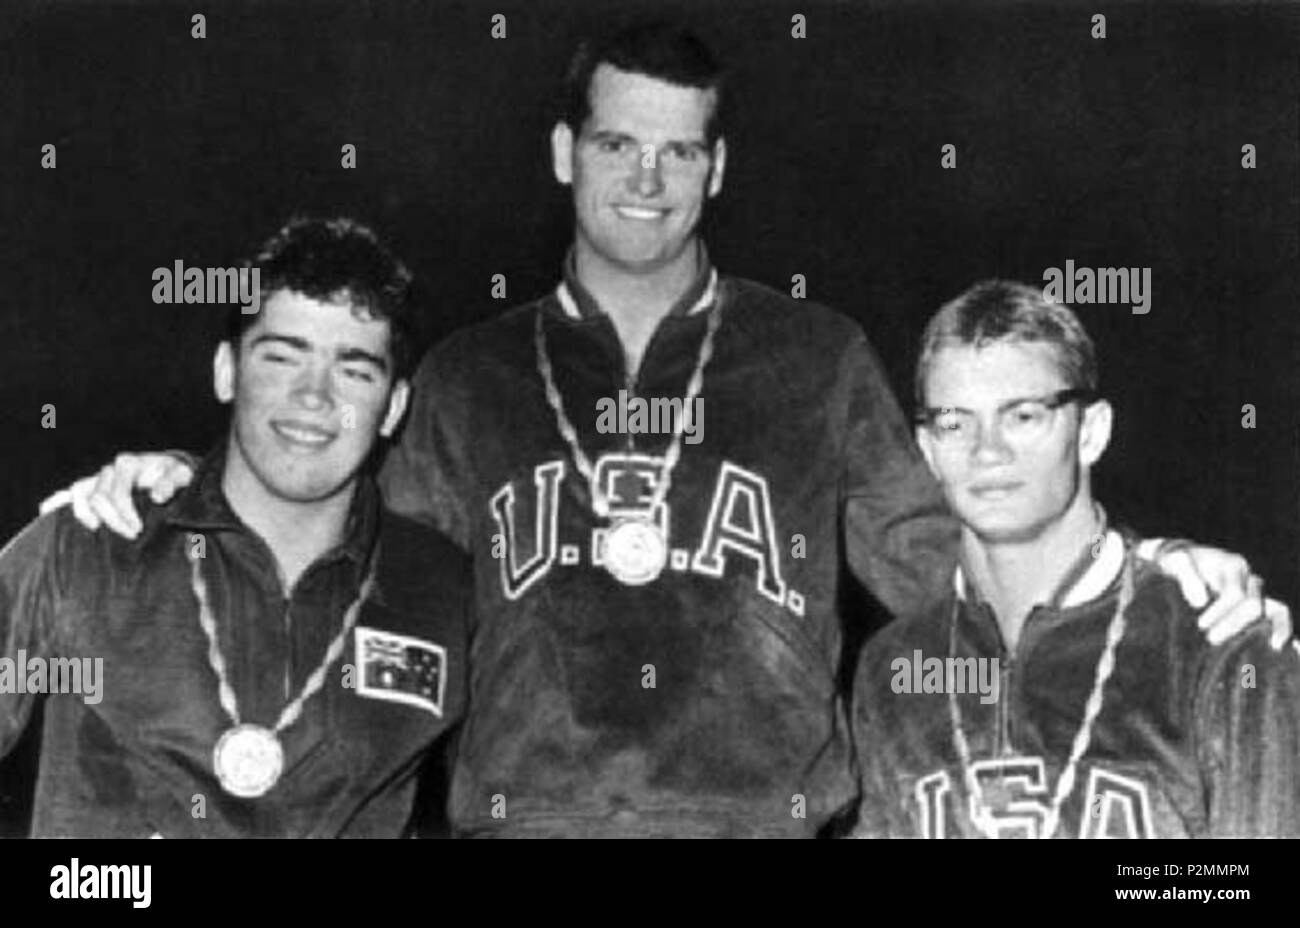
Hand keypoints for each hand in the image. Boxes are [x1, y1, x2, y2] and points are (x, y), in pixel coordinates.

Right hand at [38, 452, 194, 538]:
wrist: (172, 470)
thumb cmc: (177, 474)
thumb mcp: (181, 476)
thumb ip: (171, 482)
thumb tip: (157, 496)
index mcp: (129, 465)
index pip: (117, 492)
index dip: (125, 512)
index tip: (137, 530)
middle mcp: (110, 470)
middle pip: (98, 496)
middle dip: (114, 519)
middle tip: (132, 535)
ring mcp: (99, 478)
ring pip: (80, 492)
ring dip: (85, 513)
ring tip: (96, 528)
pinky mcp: (94, 488)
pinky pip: (70, 493)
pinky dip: (56, 502)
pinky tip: (46, 513)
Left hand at [1139, 538, 1291, 649]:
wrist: (1183, 563)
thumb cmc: (1178, 562)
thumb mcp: (1175, 562)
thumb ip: (1187, 577)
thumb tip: (1200, 602)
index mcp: (1233, 565)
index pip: (1235, 594)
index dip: (1220, 612)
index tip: (1201, 624)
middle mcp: (1248, 578)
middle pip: (1253, 605)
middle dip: (1233, 624)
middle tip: (1211, 638)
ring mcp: (1255, 590)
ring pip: (1272, 610)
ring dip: (1259, 631)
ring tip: (1248, 648)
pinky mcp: (1256, 602)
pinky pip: (1277, 613)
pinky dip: (1280, 628)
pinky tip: (1275, 645)